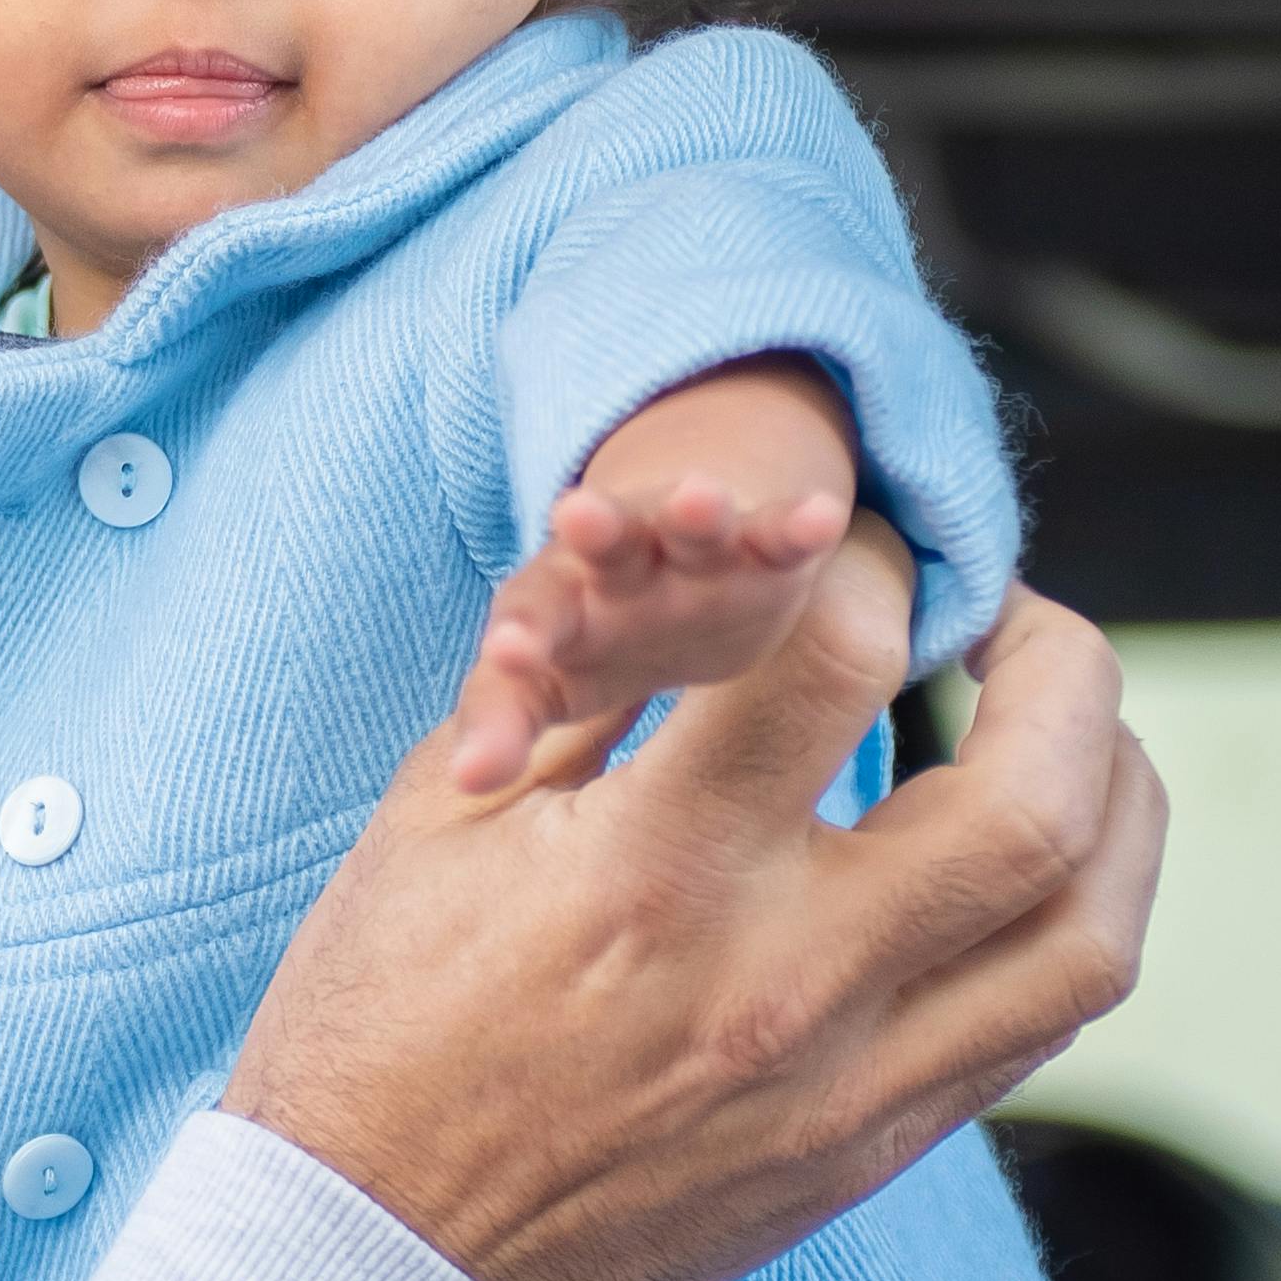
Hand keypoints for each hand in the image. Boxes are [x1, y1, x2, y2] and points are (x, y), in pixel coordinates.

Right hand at [237, 540, 1162, 1280]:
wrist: (383, 1250)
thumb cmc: (386, 1020)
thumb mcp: (446, 815)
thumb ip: (596, 689)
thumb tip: (719, 582)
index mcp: (658, 873)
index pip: (844, 655)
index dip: (872, 561)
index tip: (854, 549)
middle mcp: (785, 981)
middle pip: (1036, 800)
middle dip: (1063, 666)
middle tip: (1012, 618)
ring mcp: (850, 1085)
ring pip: (1091, 933)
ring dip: (1117, 799)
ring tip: (1070, 733)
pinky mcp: (872, 1150)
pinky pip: (1040, 1025)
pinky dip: (1069, 914)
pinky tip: (1024, 859)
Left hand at [447, 364, 863, 794]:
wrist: (678, 576)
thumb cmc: (594, 649)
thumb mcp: (548, 688)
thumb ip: (502, 725)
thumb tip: (459, 780)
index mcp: (556, 604)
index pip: (528, 622)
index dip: (521, 641)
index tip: (507, 654)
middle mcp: (617, 566)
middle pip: (603, 549)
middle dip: (595, 533)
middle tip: (579, 514)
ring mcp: (690, 552)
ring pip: (690, 529)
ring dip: (694, 514)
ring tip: (701, 499)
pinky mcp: (760, 549)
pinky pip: (779, 536)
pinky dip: (796, 527)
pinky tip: (820, 517)